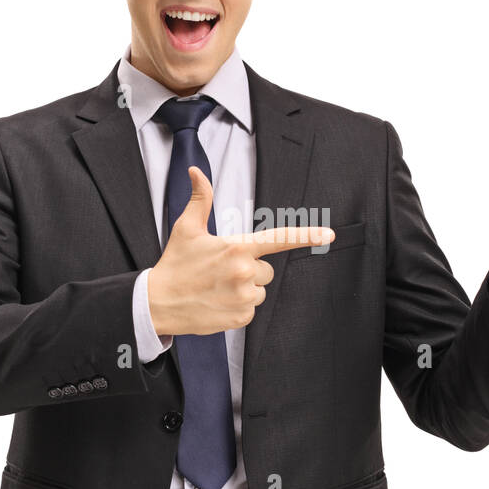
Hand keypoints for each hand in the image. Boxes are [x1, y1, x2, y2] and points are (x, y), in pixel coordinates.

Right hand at [147, 166, 335, 335]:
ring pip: (260, 291)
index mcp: (237, 247)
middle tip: (221, 271)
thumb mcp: (186, 228)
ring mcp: (243, 296)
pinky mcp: (240, 318)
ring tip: (217, 288)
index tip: (329, 234)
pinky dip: (237, 308)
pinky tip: (217, 302)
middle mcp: (245, 271)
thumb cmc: (175, 263)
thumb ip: (200, 199)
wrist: (159, 302)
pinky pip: (251, 310)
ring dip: (244, 289)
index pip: (278, 239)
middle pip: (267, 270)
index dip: (306, 235)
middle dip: (250, 270)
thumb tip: (195, 171)